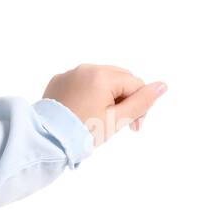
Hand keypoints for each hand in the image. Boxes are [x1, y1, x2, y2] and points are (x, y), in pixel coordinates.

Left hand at [42, 64, 167, 146]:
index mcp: (102, 75)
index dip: (139, 106)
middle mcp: (86, 68)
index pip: (135, 85)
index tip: (134, 127)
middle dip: (124, 98)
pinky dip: (88, 93)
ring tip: (99, 118)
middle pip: (119, 78)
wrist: (45, 141)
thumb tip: (163, 85)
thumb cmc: (82, 133)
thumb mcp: (117, 120)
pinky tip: (84, 111)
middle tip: (118, 123)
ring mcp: (70, 74)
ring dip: (107, 95)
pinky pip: (82, 82)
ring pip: (101, 79)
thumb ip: (142, 102)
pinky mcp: (58, 81)